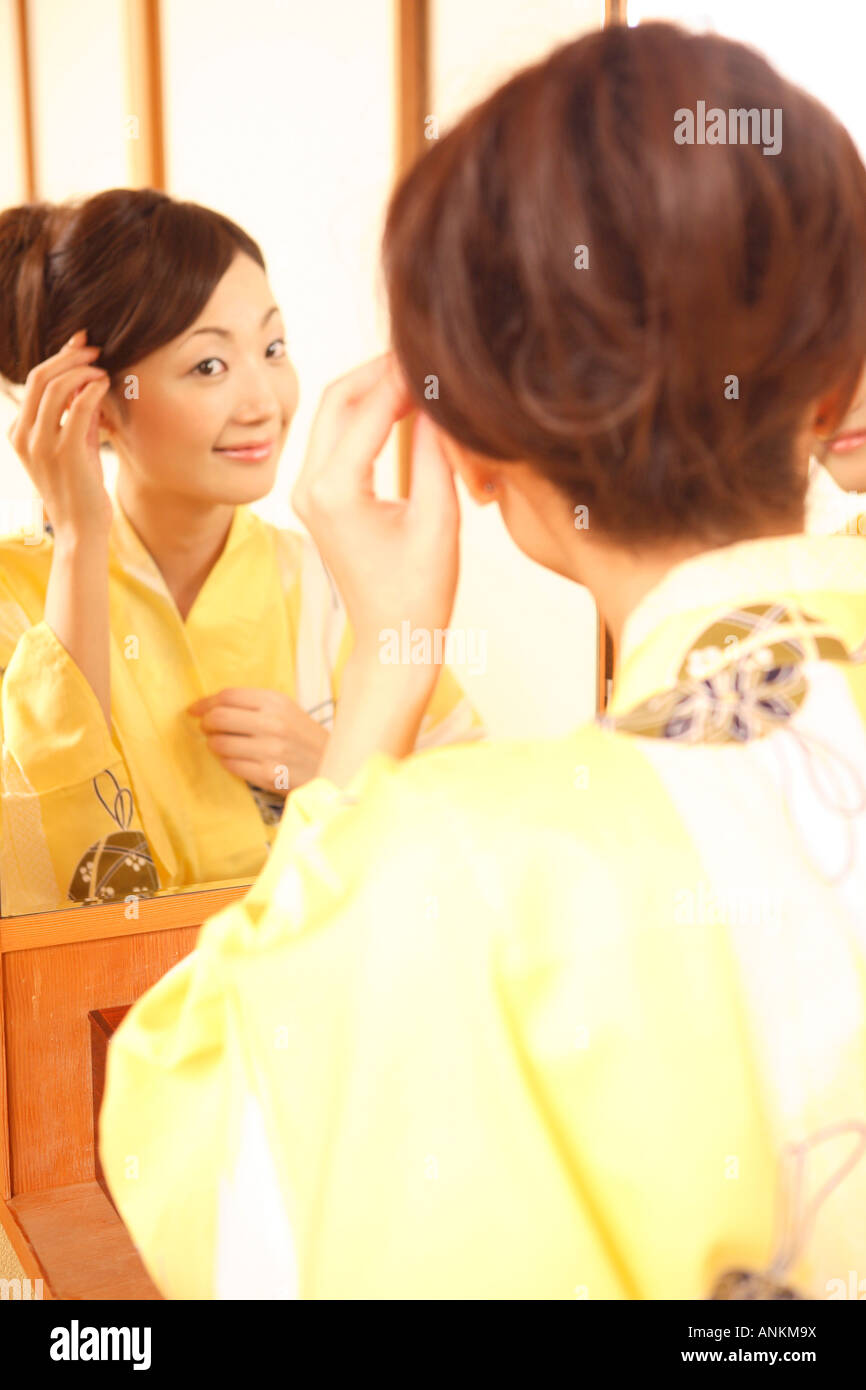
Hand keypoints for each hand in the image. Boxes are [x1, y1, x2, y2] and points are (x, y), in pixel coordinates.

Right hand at [6, 329, 112, 540]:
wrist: (81, 529)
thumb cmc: (81, 489)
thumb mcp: (74, 445)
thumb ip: (76, 414)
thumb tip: (87, 380)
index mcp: (18, 432)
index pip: (34, 381)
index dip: (59, 356)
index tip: (82, 344)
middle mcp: (23, 435)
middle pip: (39, 376)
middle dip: (69, 356)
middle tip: (95, 351)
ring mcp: (40, 444)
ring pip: (54, 387)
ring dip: (81, 370)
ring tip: (102, 370)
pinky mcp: (64, 452)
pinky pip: (76, 407)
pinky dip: (92, 389)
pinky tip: (105, 385)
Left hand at [187, 688, 328, 794]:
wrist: (331, 767)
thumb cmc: (303, 738)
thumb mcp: (286, 711)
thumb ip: (254, 705)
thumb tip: (212, 706)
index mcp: (276, 702)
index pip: (228, 696)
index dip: (205, 702)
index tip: (194, 709)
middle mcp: (273, 723)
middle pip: (219, 717)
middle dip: (205, 723)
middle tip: (206, 728)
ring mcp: (270, 750)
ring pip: (220, 743)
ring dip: (213, 744)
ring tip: (220, 745)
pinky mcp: (268, 773)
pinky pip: (230, 765)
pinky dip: (225, 761)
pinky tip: (233, 759)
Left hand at [291, 354, 460, 665]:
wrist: (392, 638)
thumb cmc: (420, 591)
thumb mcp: (439, 517)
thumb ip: (434, 451)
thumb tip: (437, 396)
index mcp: (334, 490)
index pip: (370, 408)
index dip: (405, 375)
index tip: (438, 356)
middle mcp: (308, 485)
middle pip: (338, 397)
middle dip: (380, 370)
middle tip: (425, 356)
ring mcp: (307, 490)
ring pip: (334, 412)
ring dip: (373, 389)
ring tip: (419, 376)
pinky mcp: (317, 496)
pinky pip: (337, 437)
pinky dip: (367, 414)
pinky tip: (405, 406)